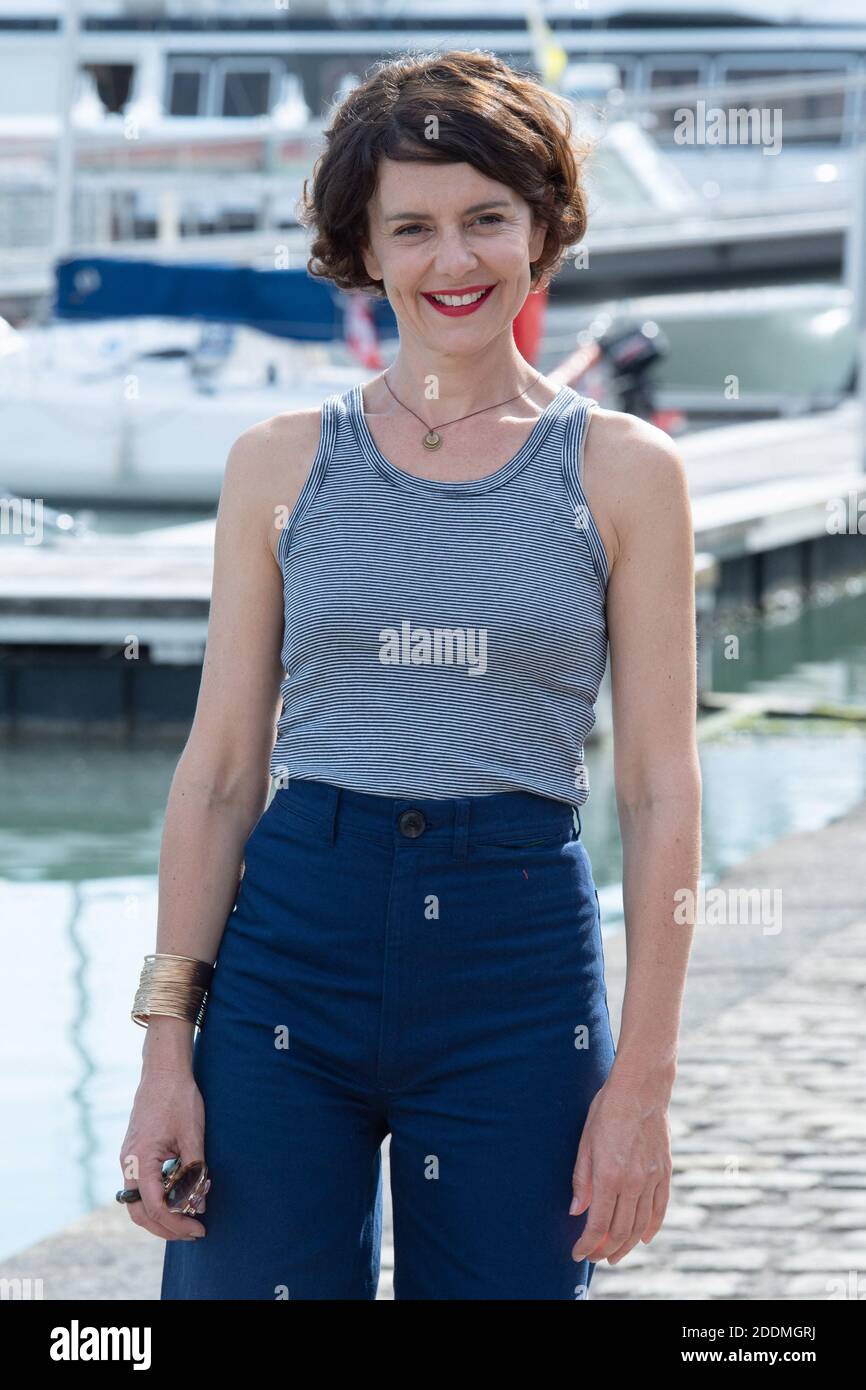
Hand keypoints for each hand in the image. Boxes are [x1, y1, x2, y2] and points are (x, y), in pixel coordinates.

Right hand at [119, 1067, 207, 1240]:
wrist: (163, 1070)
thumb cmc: (178, 1098)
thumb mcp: (193, 1134)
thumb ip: (195, 1170)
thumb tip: (199, 1203)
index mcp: (139, 1160)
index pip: (155, 1206)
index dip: (177, 1222)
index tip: (199, 1228)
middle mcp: (128, 1163)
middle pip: (140, 1212)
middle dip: (167, 1227)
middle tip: (194, 1232)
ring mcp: (128, 1159)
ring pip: (139, 1202)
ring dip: (164, 1213)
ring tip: (191, 1216)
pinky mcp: (135, 1154)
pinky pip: (142, 1186)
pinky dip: (161, 1197)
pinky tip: (182, 1195)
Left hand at [569, 1073, 671, 1264]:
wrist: (641, 1089)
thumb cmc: (607, 1111)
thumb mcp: (585, 1142)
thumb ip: (582, 1180)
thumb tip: (577, 1211)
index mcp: (609, 1176)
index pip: (598, 1225)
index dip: (587, 1245)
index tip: (578, 1254)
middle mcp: (633, 1182)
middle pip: (620, 1231)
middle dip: (605, 1250)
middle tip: (594, 1257)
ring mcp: (652, 1179)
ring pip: (640, 1225)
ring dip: (626, 1245)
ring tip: (614, 1254)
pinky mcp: (665, 1172)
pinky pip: (660, 1209)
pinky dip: (651, 1228)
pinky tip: (643, 1238)